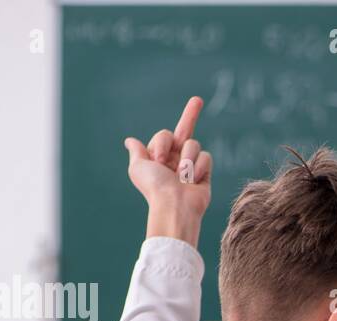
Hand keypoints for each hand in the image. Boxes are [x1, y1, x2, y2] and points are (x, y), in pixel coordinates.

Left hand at [123, 96, 211, 244]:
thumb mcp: (138, 167)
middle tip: (198, 99)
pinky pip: (206, 156)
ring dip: (187, 159)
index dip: (162, 144)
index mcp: (159, 156)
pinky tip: (194, 181)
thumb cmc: (155, 187)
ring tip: (183, 177)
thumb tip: (130, 140)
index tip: (158, 160)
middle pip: (184, 130)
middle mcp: (175, 158)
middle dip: (191, 114)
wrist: (174, 205)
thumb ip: (137, 152)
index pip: (165, 134)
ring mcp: (191, 164)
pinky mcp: (205, 172)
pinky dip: (199, 167)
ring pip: (194, 145)